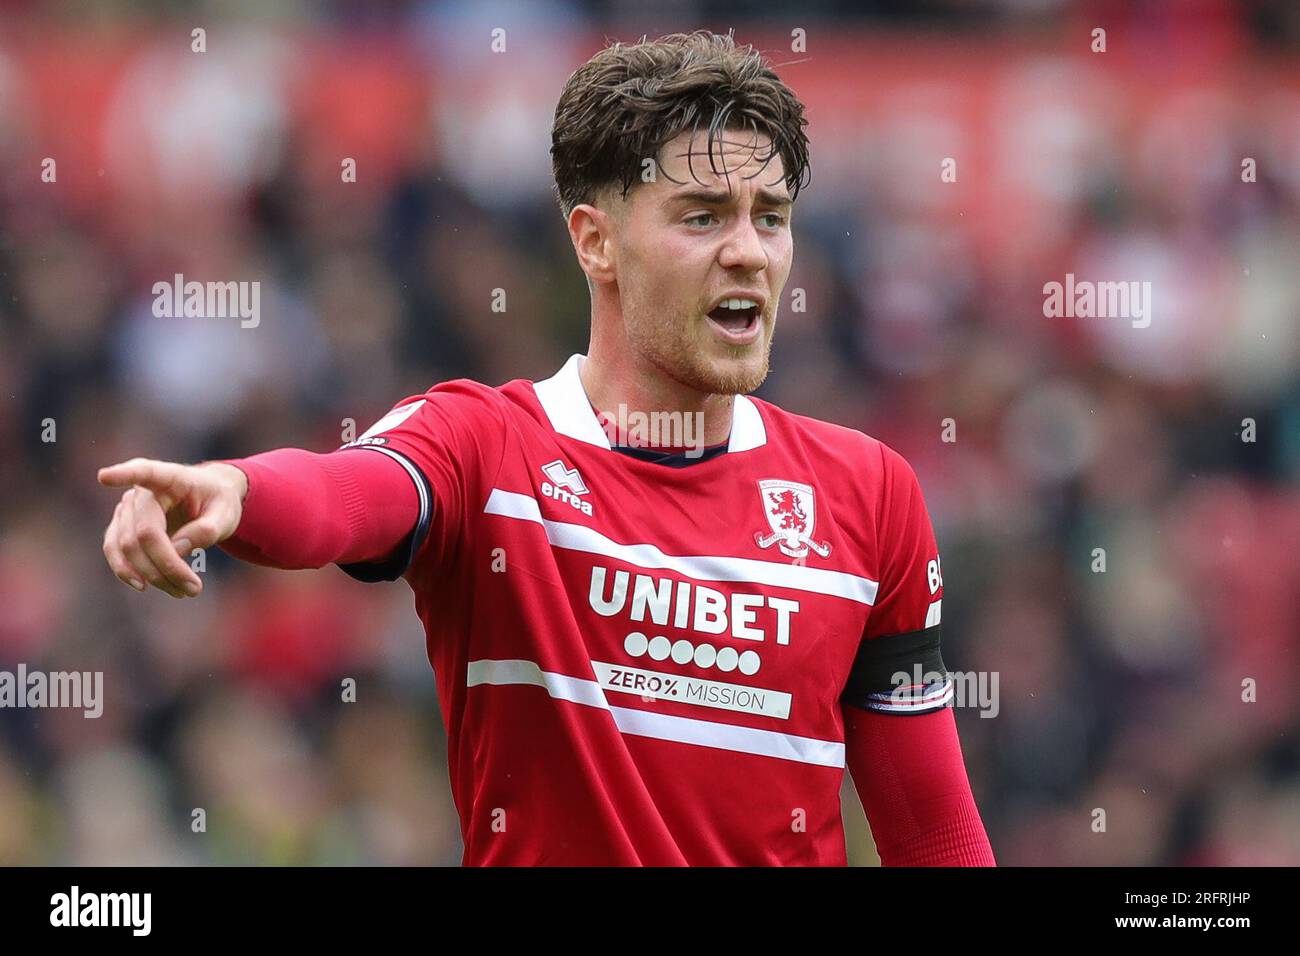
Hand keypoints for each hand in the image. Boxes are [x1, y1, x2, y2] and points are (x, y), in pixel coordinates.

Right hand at [97, 458, 247, 597]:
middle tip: (194, 589)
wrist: (210, 500)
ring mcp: (127, 509)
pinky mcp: (121, 527)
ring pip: (126, 546)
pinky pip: (114, 550)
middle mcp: (142, 491)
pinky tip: (144, 585)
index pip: (145, 472)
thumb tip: (175, 549)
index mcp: (171, 477)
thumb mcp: (227, 514)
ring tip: (182, 592)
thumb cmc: (218, 502)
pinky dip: (127, 571)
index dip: (124, 475)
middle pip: (144, 533)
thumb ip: (206, 530)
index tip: (105, 477)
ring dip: (150, 574)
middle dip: (166, 566)